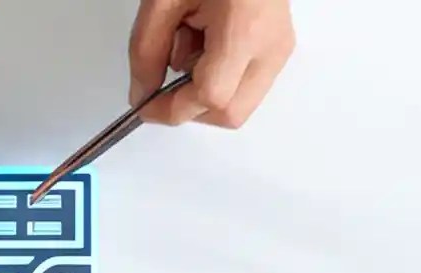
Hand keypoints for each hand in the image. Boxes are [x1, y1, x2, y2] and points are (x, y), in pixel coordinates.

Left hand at [128, 0, 294, 127]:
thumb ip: (146, 50)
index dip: (172, 110)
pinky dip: (217, 75)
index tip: (146, 107)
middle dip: (190, 107)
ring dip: (202, 88)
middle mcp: (271, 44)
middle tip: (163, 84)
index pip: (211, 96)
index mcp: (245, 27)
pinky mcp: (278, 47)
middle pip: (231, 113)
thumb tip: (141, 92)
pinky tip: (205, 39)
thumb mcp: (163, 0)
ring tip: (190, 39)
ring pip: (238, 103)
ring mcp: (279, 47)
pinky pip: (244, 83)